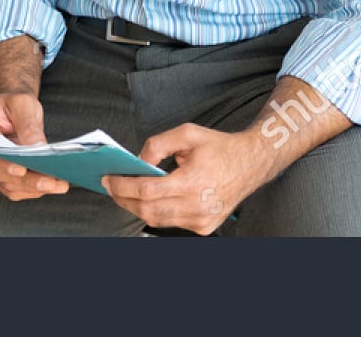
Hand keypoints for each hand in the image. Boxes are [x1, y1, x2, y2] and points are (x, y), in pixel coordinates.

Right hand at [0, 93, 69, 201]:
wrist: (12, 110)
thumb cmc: (13, 104)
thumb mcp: (22, 104)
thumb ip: (28, 125)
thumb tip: (38, 147)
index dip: (4, 165)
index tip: (21, 170)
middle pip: (3, 175)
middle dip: (28, 181)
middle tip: (51, 181)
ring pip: (12, 187)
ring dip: (36, 188)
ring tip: (59, 184)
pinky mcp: (6, 177)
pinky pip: (19, 189)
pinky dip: (36, 190)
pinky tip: (54, 185)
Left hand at [103, 123, 274, 233]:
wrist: (251, 163)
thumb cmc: (220, 147)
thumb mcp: (187, 133)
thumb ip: (158, 145)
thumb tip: (138, 162)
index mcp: (193, 181)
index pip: (147, 190)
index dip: (123, 186)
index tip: (109, 179)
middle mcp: (198, 205)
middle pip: (148, 210)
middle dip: (124, 199)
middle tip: (111, 187)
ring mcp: (202, 220)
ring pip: (158, 220)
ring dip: (137, 207)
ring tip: (125, 193)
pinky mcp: (205, 228)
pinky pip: (171, 223)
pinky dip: (157, 213)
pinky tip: (149, 200)